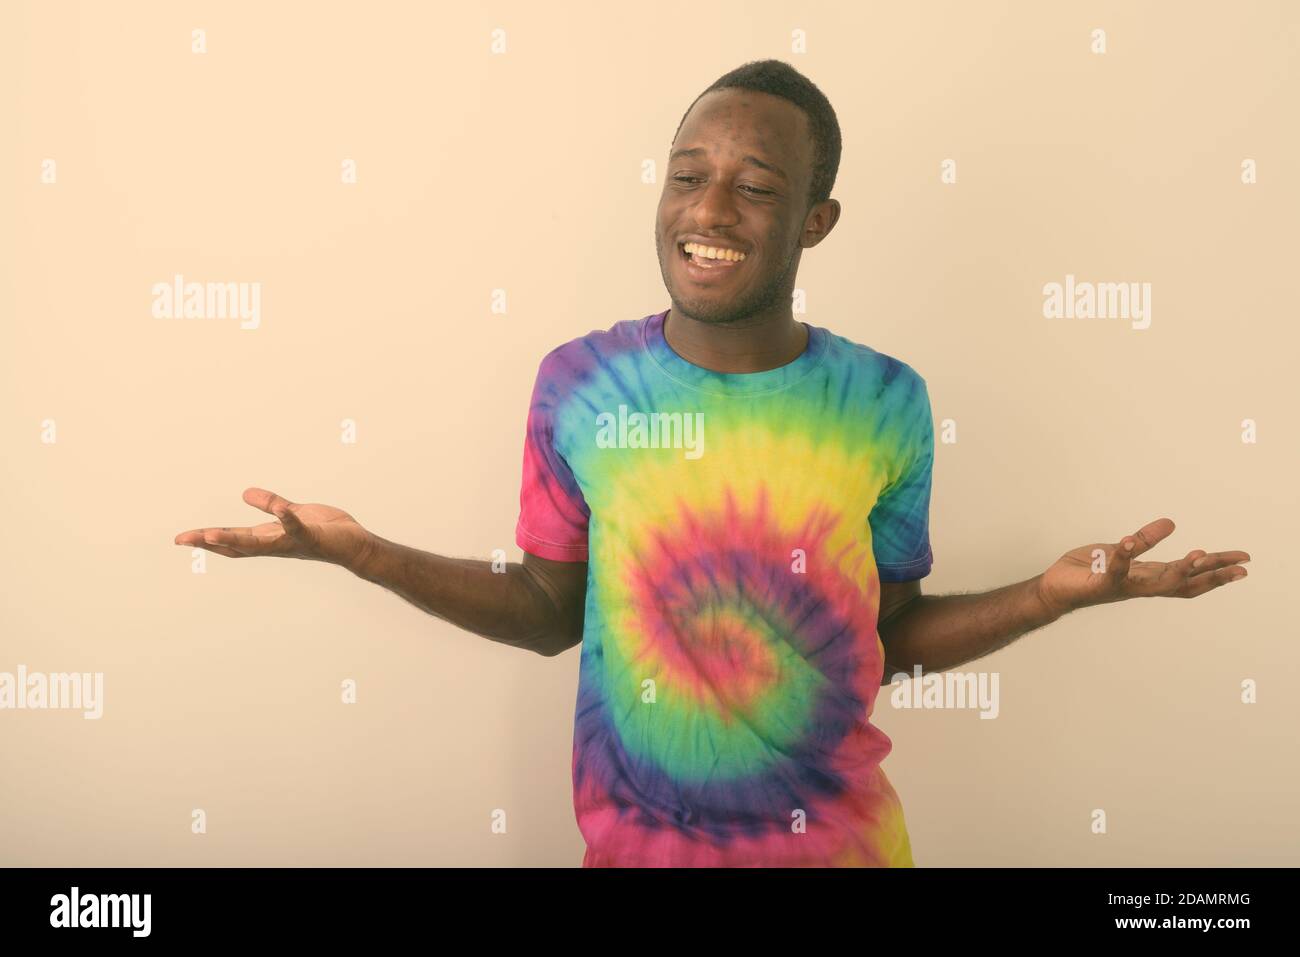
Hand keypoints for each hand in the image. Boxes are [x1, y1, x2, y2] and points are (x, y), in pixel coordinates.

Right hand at [173, 487, 375, 570]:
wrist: (355, 545)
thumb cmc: (326, 532)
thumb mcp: (293, 513)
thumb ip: (271, 505)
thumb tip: (245, 494)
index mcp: (269, 538)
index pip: (233, 540)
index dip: (208, 539)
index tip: (182, 538)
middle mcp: (276, 545)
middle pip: (237, 545)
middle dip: (209, 542)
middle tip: (184, 540)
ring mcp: (292, 543)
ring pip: (258, 543)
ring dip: (235, 538)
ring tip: (212, 533)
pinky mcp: (311, 537)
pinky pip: (296, 528)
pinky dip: (287, 518)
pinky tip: (280, 509)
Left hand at [1035, 517, 1249, 617]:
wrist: (1056, 588)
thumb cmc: (1090, 572)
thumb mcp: (1123, 550)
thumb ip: (1145, 540)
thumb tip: (1172, 523)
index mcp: (1149, 577)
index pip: (1190, 577)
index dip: (1217, 571)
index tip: (1243, 563)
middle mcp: (1141, 585)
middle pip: (1185, 583)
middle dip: (1213, 576)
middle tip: (1240, 568)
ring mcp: (1123, 586)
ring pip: (1157, 583)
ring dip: (1177, 570)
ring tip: (1197, 555)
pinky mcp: (1099, 584)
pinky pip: (1113, 570)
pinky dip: (1121, 556)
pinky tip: (1129, 541)